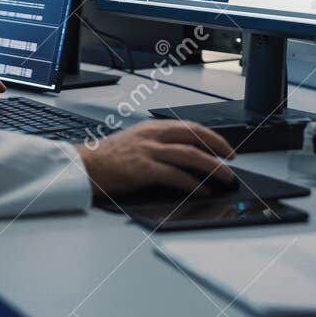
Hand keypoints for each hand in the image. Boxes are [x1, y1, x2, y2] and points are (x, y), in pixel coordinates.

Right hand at [75, 120, 234, 196]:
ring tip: (226, 177)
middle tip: (232, 160)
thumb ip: (158, 145)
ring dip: (213, 167)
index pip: (190, 127)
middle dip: (219, 147)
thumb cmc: (106, 159)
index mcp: (152, 128)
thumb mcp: (135, 143)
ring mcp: (148, 151)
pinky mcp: (143, 169)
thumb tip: (185, 159)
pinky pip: (176, 175)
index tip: (225, 148)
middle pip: (195, 136)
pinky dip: (193, 183)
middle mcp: (152, 135)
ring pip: (190, 155)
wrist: (83, 166)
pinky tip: (202, 189)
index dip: (211, 137)